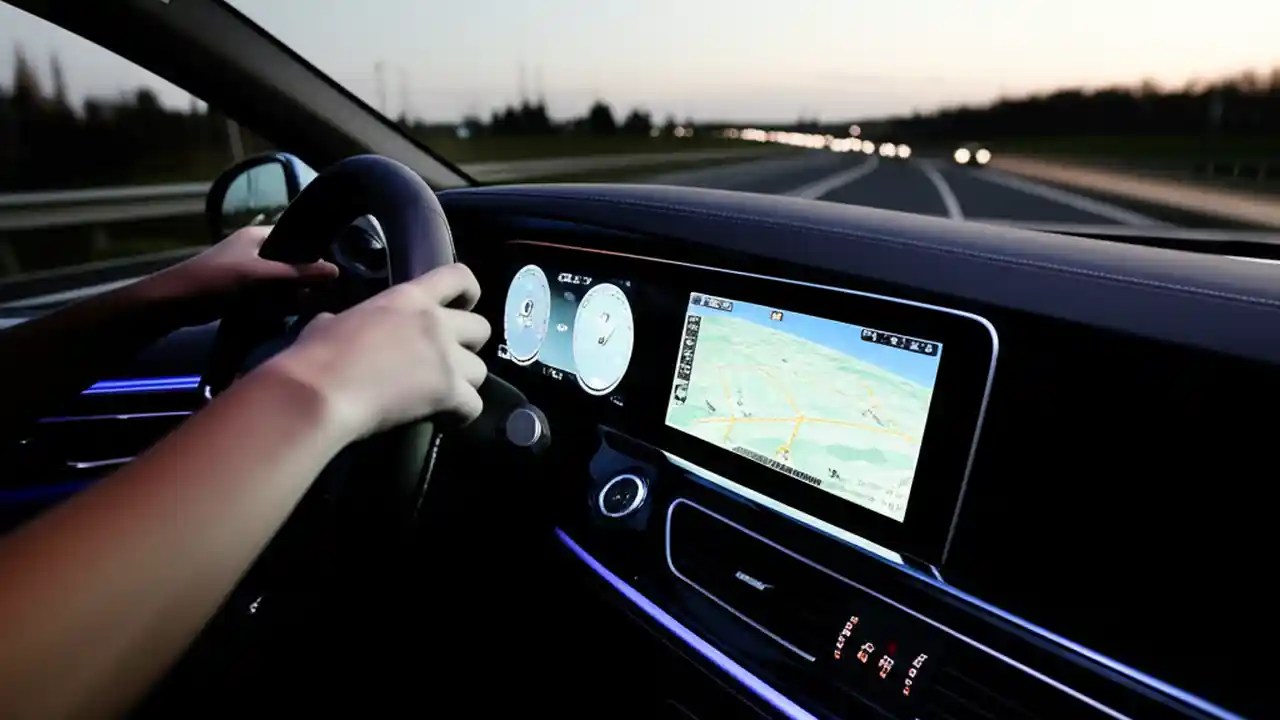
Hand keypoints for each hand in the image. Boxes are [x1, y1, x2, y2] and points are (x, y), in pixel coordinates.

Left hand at [142, 226, 338, 326]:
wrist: (172, 303)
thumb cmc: (215, 281)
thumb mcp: (260, 276)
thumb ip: (297, 274)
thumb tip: (336, 270)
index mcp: (257, 235)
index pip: (296, 237)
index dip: (313, 253)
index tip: (329, 273)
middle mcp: (254, 248)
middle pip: (290, 262)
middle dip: (301, 279)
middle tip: (312, 295)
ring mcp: (246, 270)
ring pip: (280, 281)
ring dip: (287, 295)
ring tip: (296, 307)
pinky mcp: (239, 289)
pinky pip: (267, 294)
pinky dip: (274, 303)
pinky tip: (280, 314)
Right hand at [259, 263, 490, 439]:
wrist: (319, 392)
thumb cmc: (316, 354)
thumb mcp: (331, 323)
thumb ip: (348, 321)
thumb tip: (334, 326)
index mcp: (408, 297)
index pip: (460, 276)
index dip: (468, 292)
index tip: (463, 306)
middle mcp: (436, 322)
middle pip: (482, 328)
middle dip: (469, 346)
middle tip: (446, 362)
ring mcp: (446, 357)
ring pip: (482, 370)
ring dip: (465, 383)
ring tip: (443, 396)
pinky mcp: (448, 392)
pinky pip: (474, 406)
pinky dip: (463, 415)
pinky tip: (445, 420)